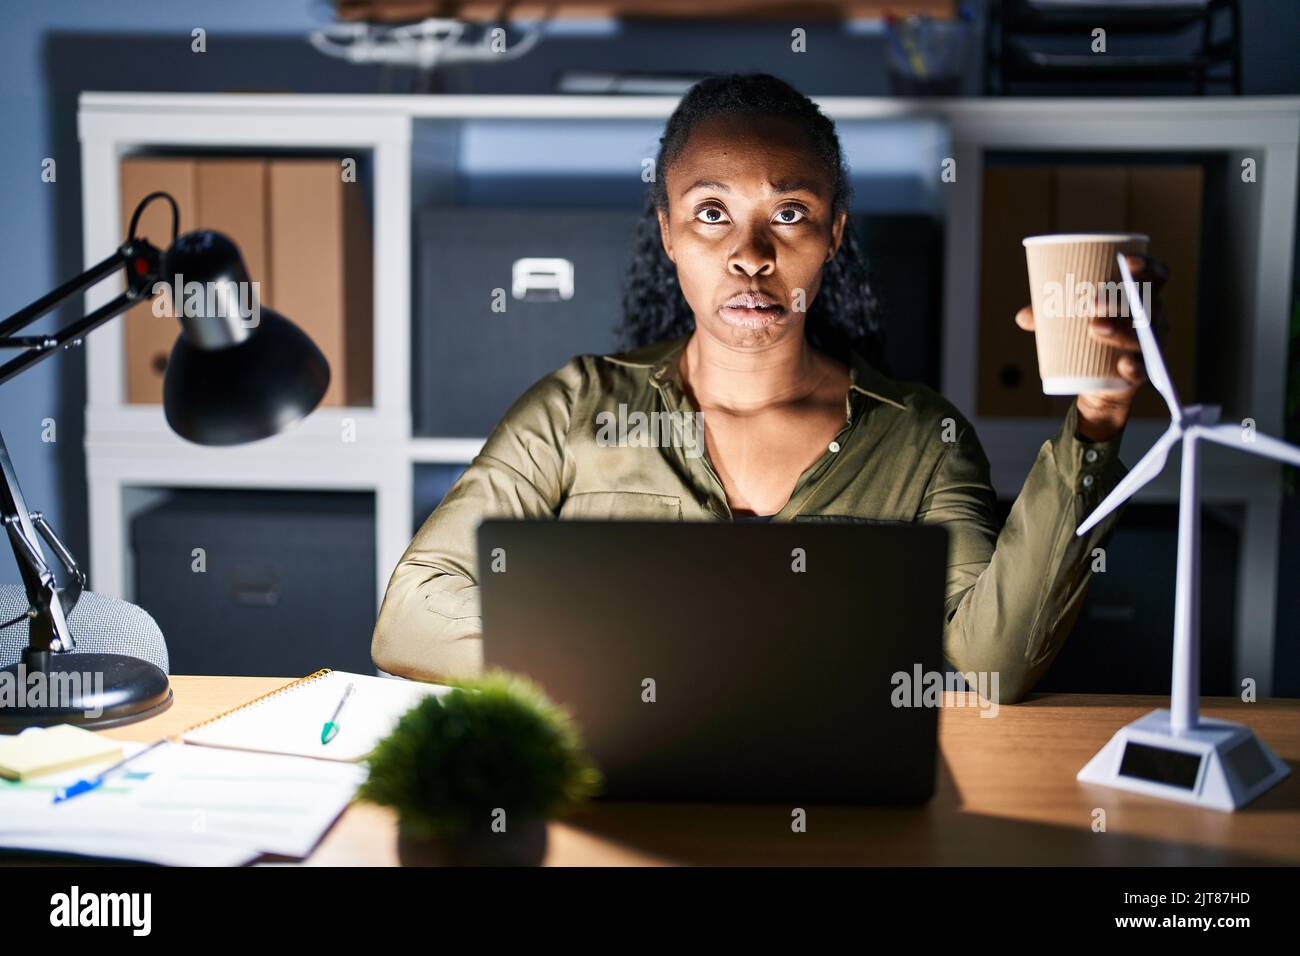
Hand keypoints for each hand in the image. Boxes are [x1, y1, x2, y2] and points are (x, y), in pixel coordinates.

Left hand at [1015, 253, 1168, 441]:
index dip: (1148, 266)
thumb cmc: (1085, 337)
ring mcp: (1150, 346)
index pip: (1155, 277)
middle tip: (1093, 302)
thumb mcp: (1068, 324)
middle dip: (1121, 300)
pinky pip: (1143, 369)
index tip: (1127, 261)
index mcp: (1139, 298)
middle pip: (1147, 304)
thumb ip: (1048, 318)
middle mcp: (1152, 319)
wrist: (1095, 380)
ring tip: (1095, 328)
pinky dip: (1134, 367)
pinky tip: (1124, 365)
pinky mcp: (1142, 371)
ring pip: (1144, 336)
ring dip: (1121, 331)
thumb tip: (1023, 316)